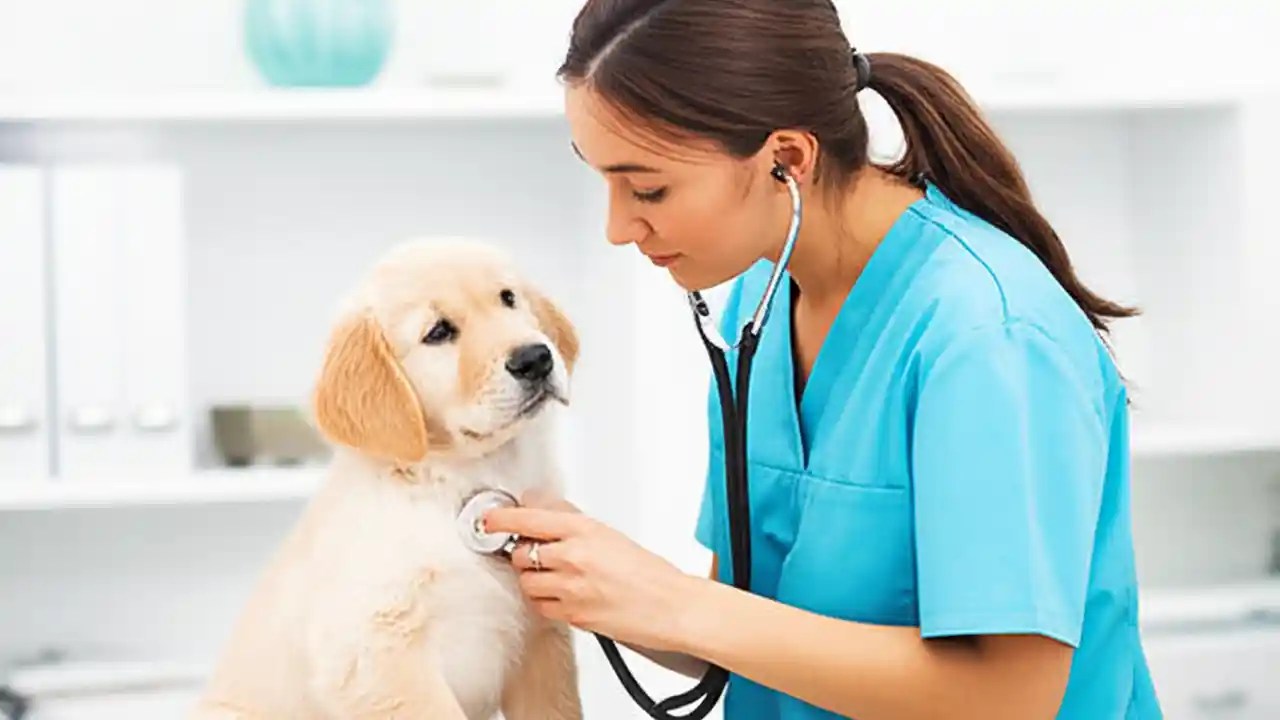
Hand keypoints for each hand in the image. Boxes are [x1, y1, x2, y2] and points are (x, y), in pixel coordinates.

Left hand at [483, 492, 701, 653]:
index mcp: (584, 530)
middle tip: (533, 553)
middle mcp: (573, 557)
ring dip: (532, 579)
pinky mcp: (572, 615)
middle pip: (521, 553)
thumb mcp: (610, 535)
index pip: (528, 519)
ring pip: (527, 582)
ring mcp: (570, 588)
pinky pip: (541, 606)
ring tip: (553, 577)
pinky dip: (545, 600)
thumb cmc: (649, 574)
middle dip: (523, 554)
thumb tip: (543, 511)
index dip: (501, 519)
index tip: (488, 521)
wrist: (671, 607)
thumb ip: (573, 525)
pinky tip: (562, 595)